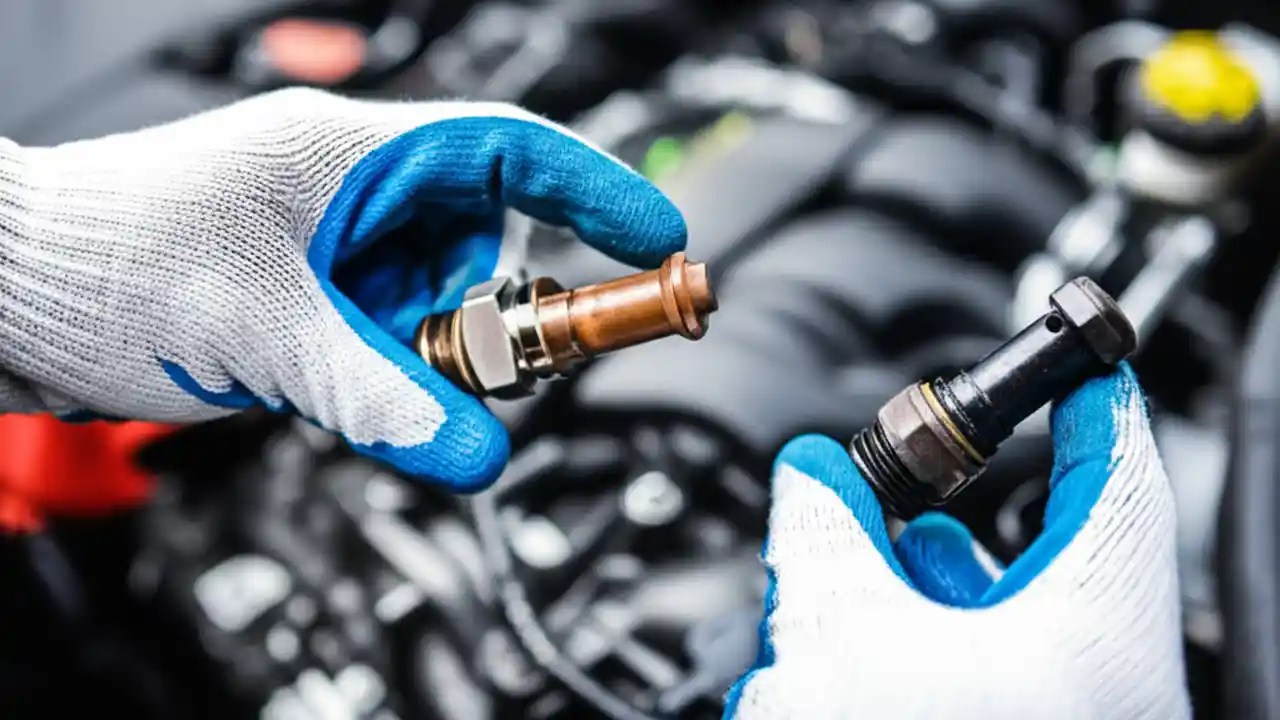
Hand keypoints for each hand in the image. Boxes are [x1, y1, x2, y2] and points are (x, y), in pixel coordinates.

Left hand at [0, 88, 683, 489]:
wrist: (6, 293)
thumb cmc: (108, 261)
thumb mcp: (270, 336)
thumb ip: (387, 397)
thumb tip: (481, 454)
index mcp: (354, 155)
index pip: (512, 150)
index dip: (599, 191)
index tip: (658, 240)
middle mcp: (352, 190)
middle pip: (482, 244)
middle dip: (489, 314)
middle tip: (477, 372)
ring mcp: (330, 241)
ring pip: (435, 299)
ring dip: (425, 352)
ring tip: (357, 378)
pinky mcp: (308, 289)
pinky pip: (385, 329)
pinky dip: (384, 366)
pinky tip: (334, 382)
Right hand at [726, 365, 1189, 719]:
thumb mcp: (844, 637)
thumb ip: (827, 536)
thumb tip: (814, 481)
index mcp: (1100, 628)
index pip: (1114, 469)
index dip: (1081, 402)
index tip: (1062, 361)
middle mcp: (1103, 679)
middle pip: (1024, 555)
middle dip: (929, 528)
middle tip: (873, 496)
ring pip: (981, 631)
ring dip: (899, 606)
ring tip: (827, 600)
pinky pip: (965, 686)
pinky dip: (900, 665)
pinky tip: (833, 674)